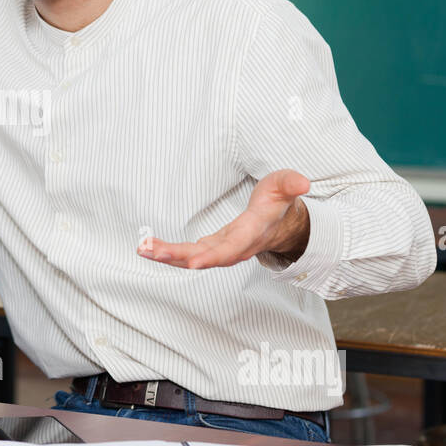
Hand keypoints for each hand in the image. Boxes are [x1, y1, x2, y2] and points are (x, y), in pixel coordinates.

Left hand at [138, 169, 311, 268]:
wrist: (281, 224)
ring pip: (193, 258)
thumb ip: (291, 183)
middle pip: (205, 256)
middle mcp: (235, 247)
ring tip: (142, 250)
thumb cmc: (278, 203)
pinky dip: (168, 252)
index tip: (194, 262)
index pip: (232, 247)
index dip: (214, 255)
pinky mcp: (211, 247)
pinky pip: (188, 254)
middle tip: (152, 253)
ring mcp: (222, 249)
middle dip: (179, 257)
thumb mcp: (285, 186)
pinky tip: (148, 248)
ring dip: (168, 256)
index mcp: (251, 232)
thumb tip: (303, 183)